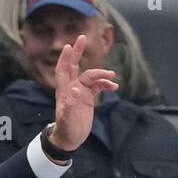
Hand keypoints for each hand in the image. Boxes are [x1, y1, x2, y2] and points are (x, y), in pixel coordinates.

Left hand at [49, 34, 117, 151]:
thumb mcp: (68, 119)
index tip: (68, 45)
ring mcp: (80, 92)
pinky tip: (114, 86)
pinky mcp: (88, 98)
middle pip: (74, 67)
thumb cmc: (67, 129)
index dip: (65, 59)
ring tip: (112, 76)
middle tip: (82, 38)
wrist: (70, 139)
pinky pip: (98, 86)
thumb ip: (72, 105)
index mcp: (64, 92)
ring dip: (101, 74)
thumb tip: (76, 89)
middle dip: (77, 52)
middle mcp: (72, 89)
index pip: (63, 71)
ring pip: (91, 77)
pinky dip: (106, 84)